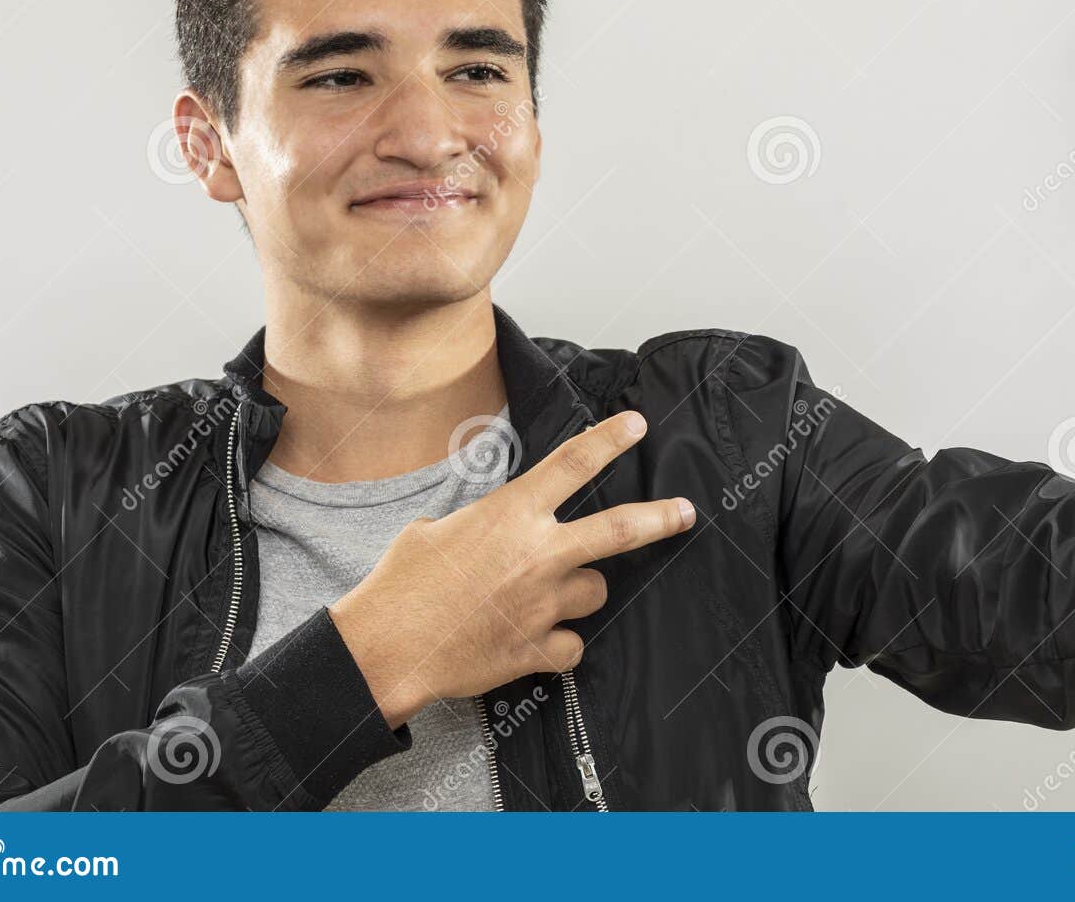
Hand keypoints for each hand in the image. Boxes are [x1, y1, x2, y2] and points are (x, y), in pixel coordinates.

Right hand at [327, 410, 695, 726]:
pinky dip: (559, 643)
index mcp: (510, 515)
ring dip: (578, 592)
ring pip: (595, 592)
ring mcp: (542, 604)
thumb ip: (483, 524)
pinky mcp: (537, 648)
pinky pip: (572, 645)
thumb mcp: (436, 529)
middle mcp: (537, 555)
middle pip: (619, 530)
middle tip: (686, 513)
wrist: (387, 647)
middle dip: (660, 519)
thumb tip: (495, 530)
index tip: (636, 425)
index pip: (572, 464)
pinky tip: (534, 641)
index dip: (609, 439)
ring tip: (542, 596)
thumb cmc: (402, 583)